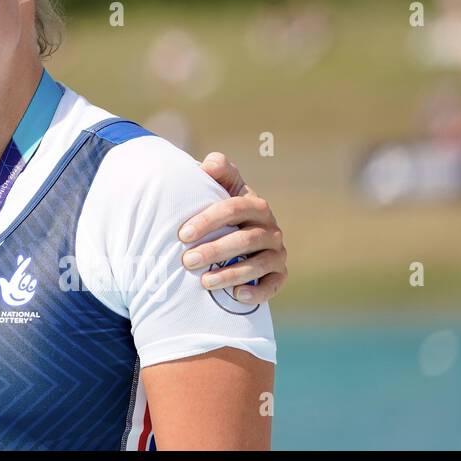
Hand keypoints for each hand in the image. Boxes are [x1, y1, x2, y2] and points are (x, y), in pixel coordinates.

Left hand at [184, 152, 286, 303]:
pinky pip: (273, 285)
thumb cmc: (220, 209)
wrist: (236, 235)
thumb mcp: (220, 186)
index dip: (208, 221)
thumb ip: (217, 169)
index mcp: (255, 205)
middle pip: (246, 239)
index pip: (234, 208)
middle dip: (215, 250)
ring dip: (231, 273)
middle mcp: (270, 228)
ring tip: (204, 282)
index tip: (182, 234)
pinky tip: (236, 295)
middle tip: (187, 261)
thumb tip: (208, 165)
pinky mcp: (279, 274)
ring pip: (259, 263)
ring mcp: (276, 252)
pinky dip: (257, 291)